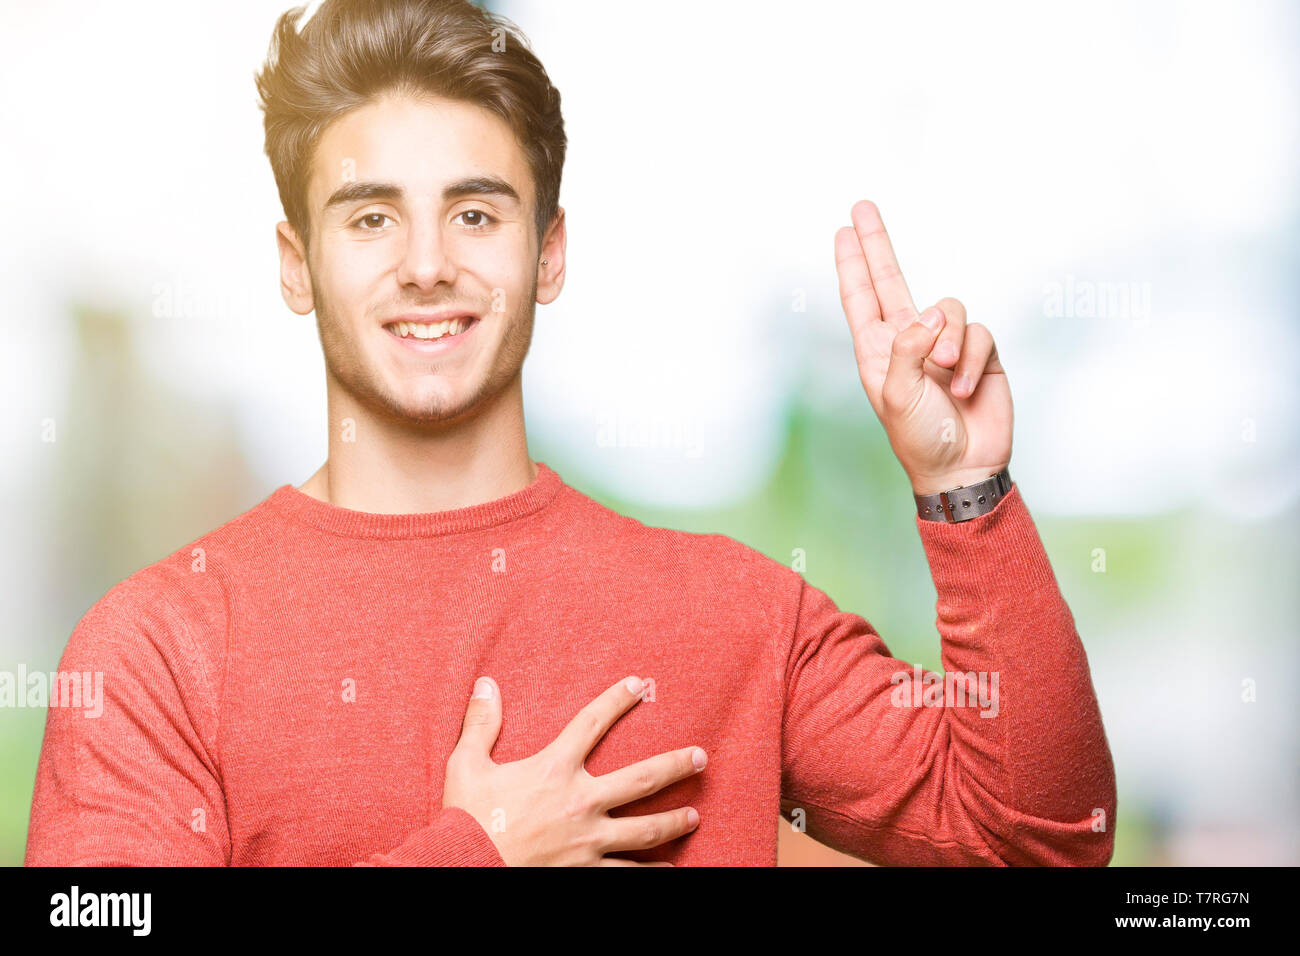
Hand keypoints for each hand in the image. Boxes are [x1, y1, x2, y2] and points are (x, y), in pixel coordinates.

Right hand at [441, 675, 704, 865]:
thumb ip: (481, 723)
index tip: (640, 684)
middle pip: (642, 778)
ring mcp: (588, 841)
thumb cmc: (466, 819)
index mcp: (554, 769)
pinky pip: (627, 872)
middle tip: (701, 758)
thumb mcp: (466, 765)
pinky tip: (669, 870)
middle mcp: (580, 802)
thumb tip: (486, 683)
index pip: (592, 722)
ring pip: (645, 829)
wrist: (464, 867)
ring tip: (694, 816)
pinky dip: (650, 871)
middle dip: (676, 766)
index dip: (618, 699)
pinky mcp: (585, 871)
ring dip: (673, 821)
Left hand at [834, 200, 1013, 495]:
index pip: (861, 297)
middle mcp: (909, 340)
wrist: (963, 466)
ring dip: (948, 339)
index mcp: (878, 350)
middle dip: (878, 243)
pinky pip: (978, 332)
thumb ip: (907, 348)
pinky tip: (965, 388)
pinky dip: (972, 357)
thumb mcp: (898, 394)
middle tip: (863, 206)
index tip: (843, 229)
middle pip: (892, 279)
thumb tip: (929, 314)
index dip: (852, 263)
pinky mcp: (978, 352)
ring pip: (949, 307)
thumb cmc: (920, 436)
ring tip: (945, 373)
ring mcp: (944, 344)